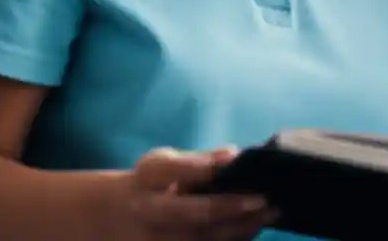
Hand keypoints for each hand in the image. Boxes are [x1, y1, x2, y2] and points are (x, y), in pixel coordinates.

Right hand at [117, 146, 277, 240]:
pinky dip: (232, 240)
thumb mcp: (166, 164)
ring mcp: (154, 239)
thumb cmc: (154, 184)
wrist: (117, 217)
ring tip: (270, 214)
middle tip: (263, 199)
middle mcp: (147, 210)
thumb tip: (234, 155)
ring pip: (200, 239)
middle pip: (188, 212)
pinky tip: (254, 228)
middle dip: (227, 207)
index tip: (235, 160)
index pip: (171, 169)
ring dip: (238, 228)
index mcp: (146, 177)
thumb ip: (200, 160)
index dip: (201, 167)